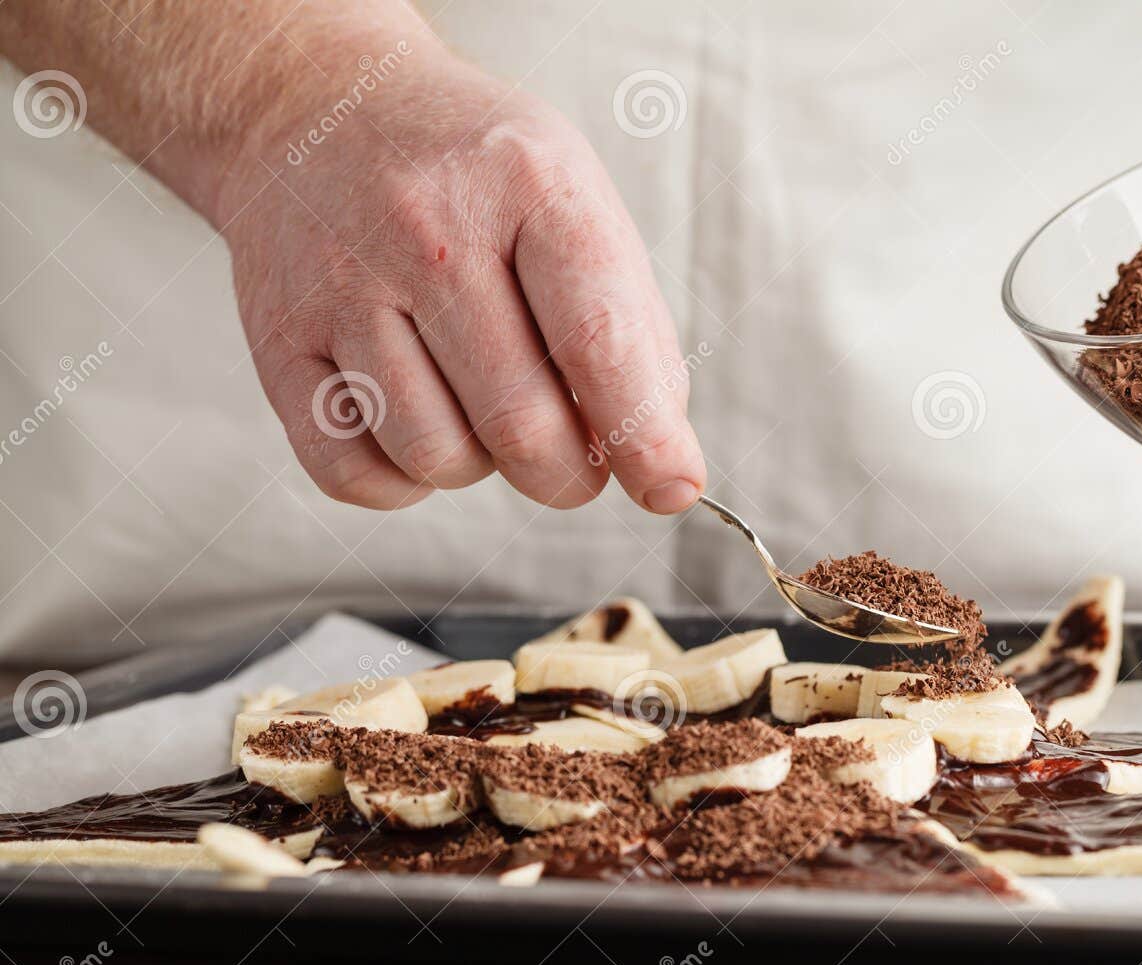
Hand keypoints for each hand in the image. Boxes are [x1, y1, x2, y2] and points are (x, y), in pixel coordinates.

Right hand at [216, 47, 703, 512]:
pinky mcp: (278, 339)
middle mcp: (427, 229)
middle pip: (520, 424)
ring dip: (482, 468)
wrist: (316, 107)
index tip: (670, 487)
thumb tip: (660, 458)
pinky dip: (402, 481)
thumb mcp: (573, 200)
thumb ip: (630, 327)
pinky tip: (420, 423)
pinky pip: (354, 474)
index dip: (644, 438)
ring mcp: (341, 285)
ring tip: (483, 409)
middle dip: (568, 475)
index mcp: (527, 183)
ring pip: (438, 458)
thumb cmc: (470, 173)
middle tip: (576, 462)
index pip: (598, 341)